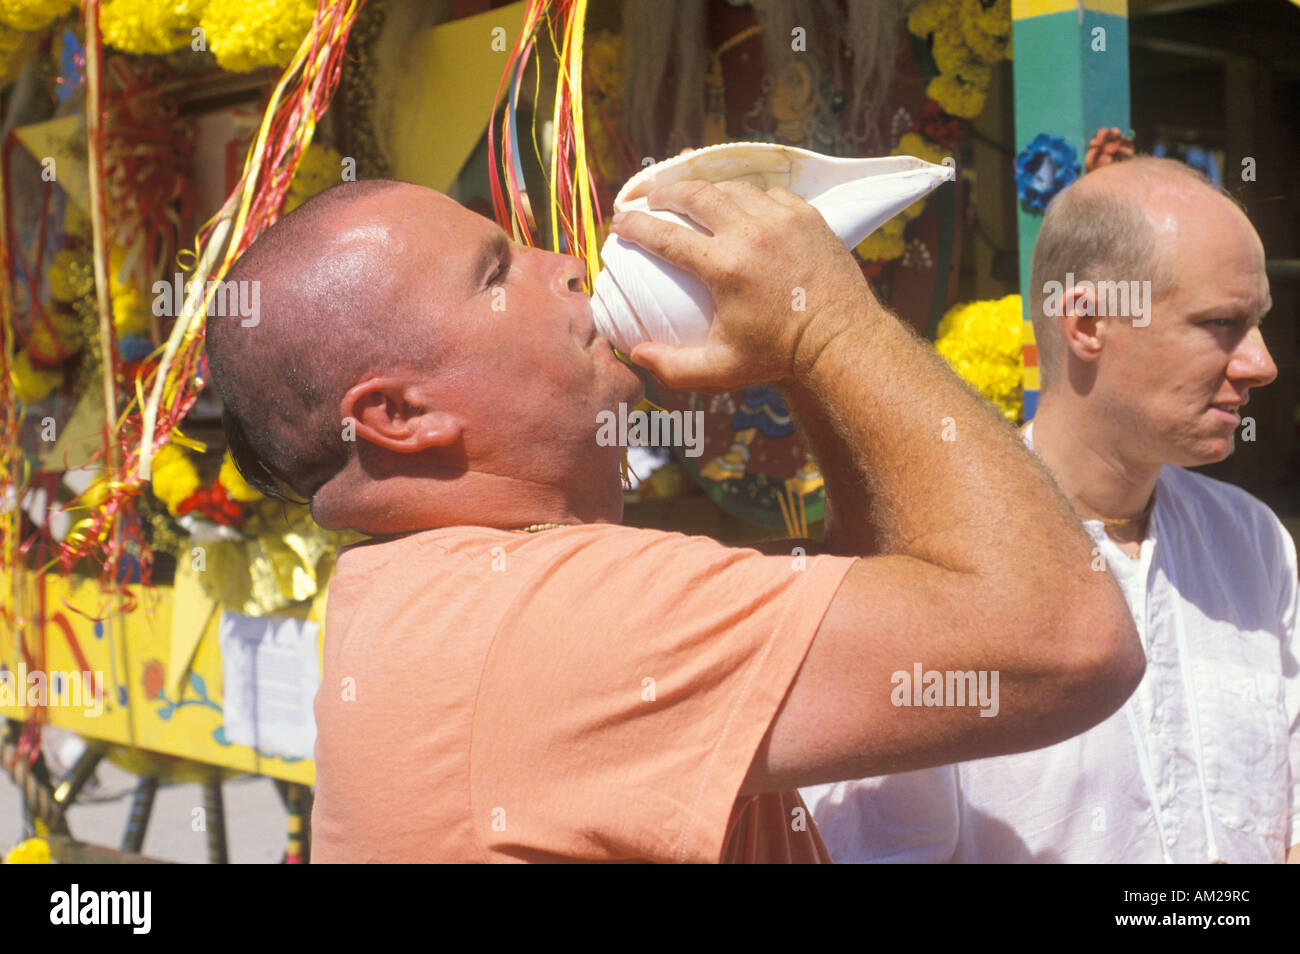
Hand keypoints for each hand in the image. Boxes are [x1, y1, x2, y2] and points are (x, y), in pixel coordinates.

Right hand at [608, 179, 873, 391]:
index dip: (636, 226)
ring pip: (732, 188)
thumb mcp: (722, 369)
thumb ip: (675, 366)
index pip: (666, 236)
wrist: (840, 339)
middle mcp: (750, 234)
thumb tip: (636, 354)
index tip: (619, 223)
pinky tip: (741, 208)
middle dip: (666, 193)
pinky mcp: (806, 215)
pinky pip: (767, 194)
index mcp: (725, 267)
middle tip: (653, 200)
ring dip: (707, 191)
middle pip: (695, 195)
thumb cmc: (778, 355)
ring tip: (694, 200)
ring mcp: (781, 219)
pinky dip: (748, 198)